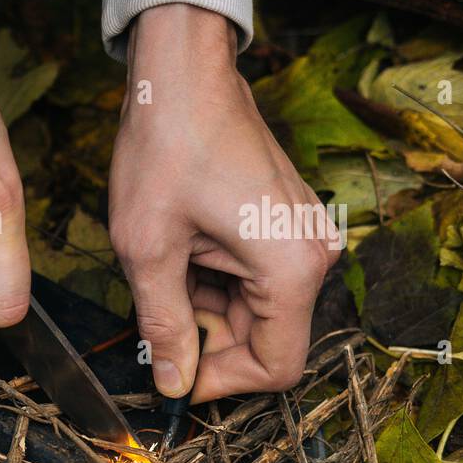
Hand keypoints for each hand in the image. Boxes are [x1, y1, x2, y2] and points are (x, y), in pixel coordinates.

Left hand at [108, 4, 340, 402]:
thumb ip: (164, 327)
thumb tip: (173, 384)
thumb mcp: (148, 251)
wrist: (183, 77)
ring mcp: (305, 236)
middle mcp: (315, 255)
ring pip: (254, 310)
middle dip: (205, 339)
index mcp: (292, 268)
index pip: (275, 367)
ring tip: (162, 267)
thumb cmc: (166, 150)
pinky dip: (213, 282)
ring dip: (204, 308)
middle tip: (153, 312)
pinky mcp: (287, 223)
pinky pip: (255, 279)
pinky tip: (179, 251)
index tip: (172, 374)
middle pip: (264, 339)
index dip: (219, 381)